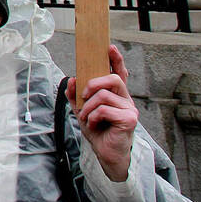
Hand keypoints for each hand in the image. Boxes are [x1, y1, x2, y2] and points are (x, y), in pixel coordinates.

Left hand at [67, 45, 137, 181]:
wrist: (105, 153)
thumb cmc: (98, 131)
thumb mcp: (82, 110)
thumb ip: (75, 95)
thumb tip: (71, 80)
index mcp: (116, 95)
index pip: (119, 73)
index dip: (116, 59)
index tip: (109, 47)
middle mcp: (125, 99)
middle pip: (113, 79)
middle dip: (93, 83)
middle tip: (83, 95)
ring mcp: (129, 109)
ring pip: (104, 95)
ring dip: (88, 106)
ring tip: (86, 117)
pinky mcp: (129, 119)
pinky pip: (104, 109)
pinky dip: (92, 116)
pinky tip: (93, 124)